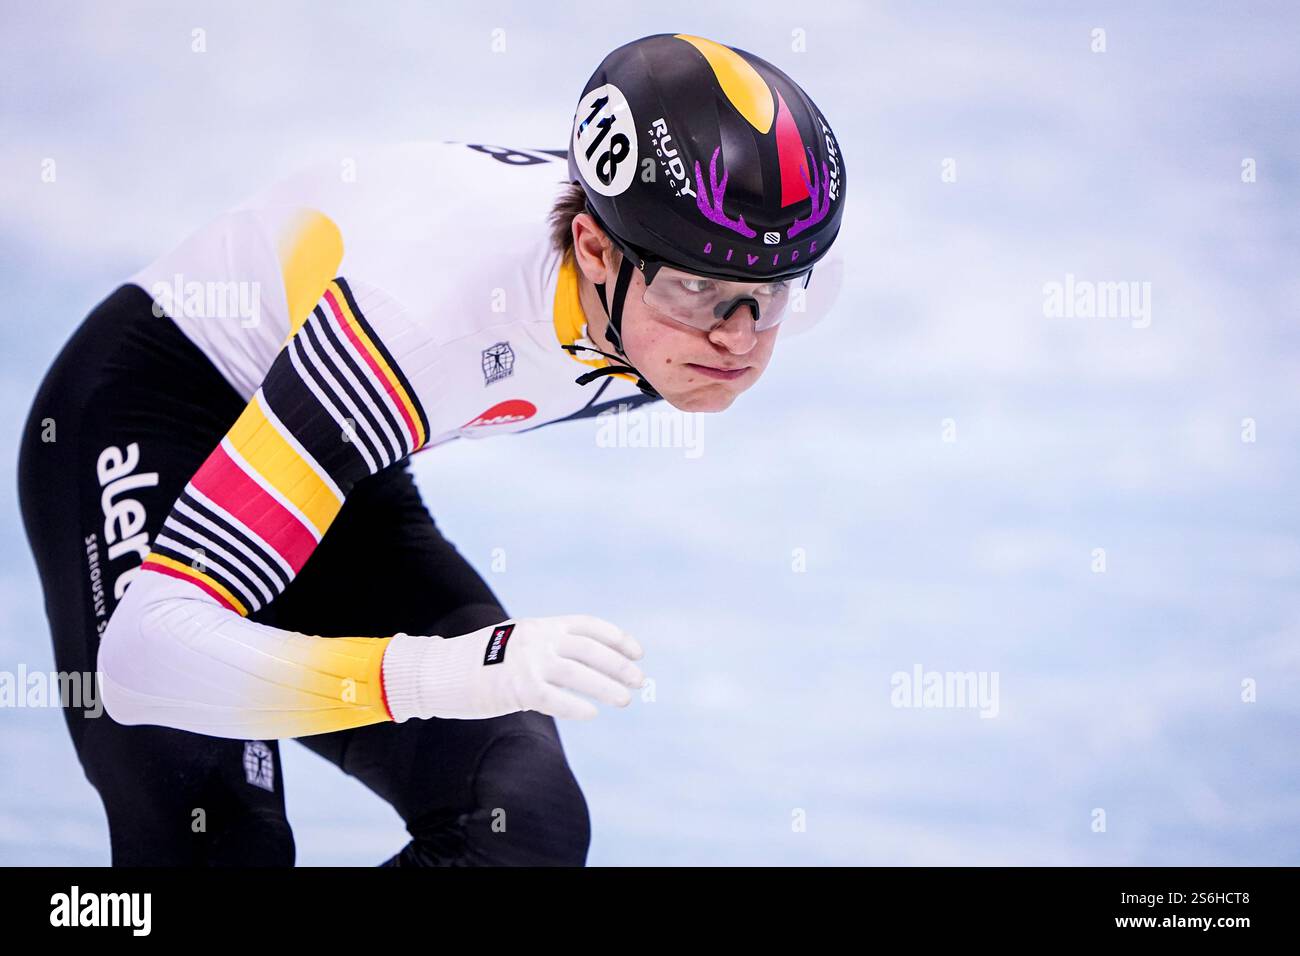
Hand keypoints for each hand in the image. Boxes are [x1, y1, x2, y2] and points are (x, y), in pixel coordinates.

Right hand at [383, 614, 645, 721]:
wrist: (439, 671)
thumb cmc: (480, 661)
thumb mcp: (517, 640)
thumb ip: (546, 645)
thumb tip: (580, 661)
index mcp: (541, 625)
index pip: (588, 626)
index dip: (617, 638)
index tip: (638, 653)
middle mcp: (538, 639)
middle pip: (591, 650)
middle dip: (619, 666)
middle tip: (639, 681)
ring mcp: (528, 662)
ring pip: (580, 674)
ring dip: (607, 687)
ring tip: (624, 699)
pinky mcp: (517, 688)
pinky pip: (557, 699)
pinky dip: (578, 707)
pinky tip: (592, 713)